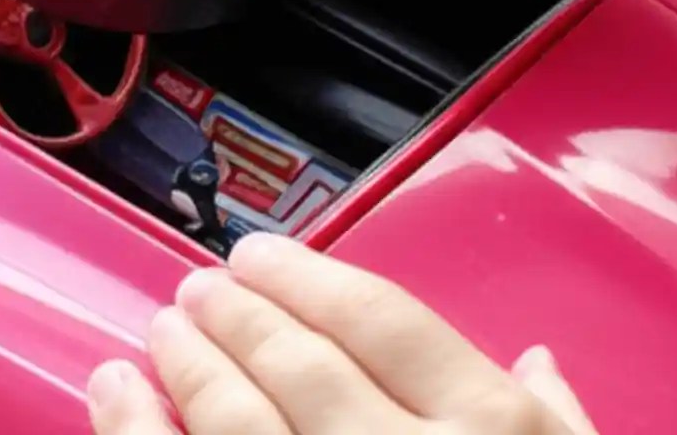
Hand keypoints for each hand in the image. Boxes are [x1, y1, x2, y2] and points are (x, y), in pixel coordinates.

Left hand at [87, 234, 596, 433]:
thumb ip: (562, 428)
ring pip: (237, 422)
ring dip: (186, 364)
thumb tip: (536, 359)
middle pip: (300, 363)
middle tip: (196, 291)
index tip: (261, 259)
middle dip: (238, 316)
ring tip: (159, 331)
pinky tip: (114, 395)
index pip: (382, 322)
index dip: (308, 279)